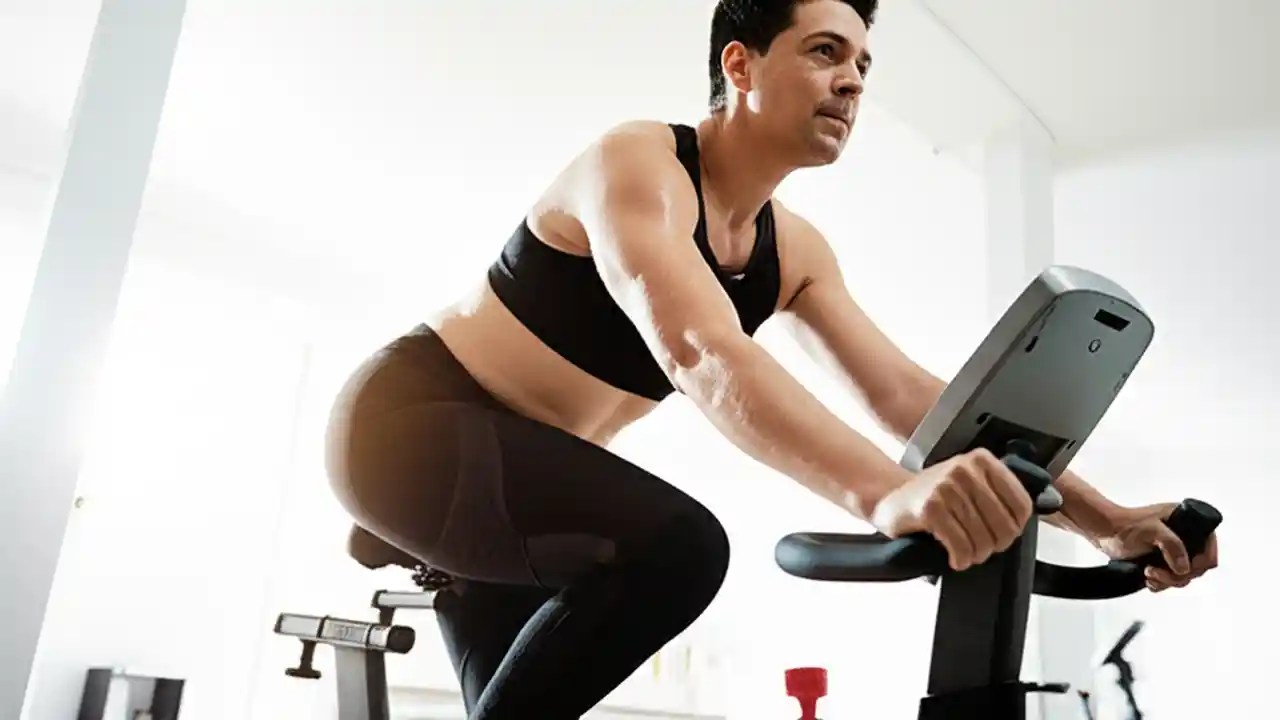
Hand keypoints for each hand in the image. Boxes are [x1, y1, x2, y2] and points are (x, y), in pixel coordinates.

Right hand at [871, 449, 1034, 570]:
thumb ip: (999, 493)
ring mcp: (946, 487)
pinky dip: (960, 559)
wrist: (891, 500)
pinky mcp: (930, 509)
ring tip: (966, 554)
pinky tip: (954, 558)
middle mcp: (965, 469)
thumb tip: (1044, 506)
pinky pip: (961, 545)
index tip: (1002, 535)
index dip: (1015, 529)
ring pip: (983, 539)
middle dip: (994, 546)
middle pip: (1004, 526)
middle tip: (981, 550)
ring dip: (976, 555)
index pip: (1021, 505)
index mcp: (982, 460)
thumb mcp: (970, 484)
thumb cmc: (935, 497)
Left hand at [1095, 502, 1219, 591]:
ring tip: (1148, 572)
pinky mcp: (1164, 562)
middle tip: (1156, 571)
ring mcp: (1174, 550)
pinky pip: (1172, 580)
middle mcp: (1184, 536)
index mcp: (1187, 521)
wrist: (1104, 533)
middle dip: (1177, 574)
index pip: (1209, 545)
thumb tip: (1184, 567)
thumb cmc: (1124, 525)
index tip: (1185, 568)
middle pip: (1198, 566)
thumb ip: (1171, 545)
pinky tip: (1148, 578)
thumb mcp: (1151, 531)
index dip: (1202, 561)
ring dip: (1167, 580)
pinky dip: (1161, 583)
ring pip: (1185, 576)